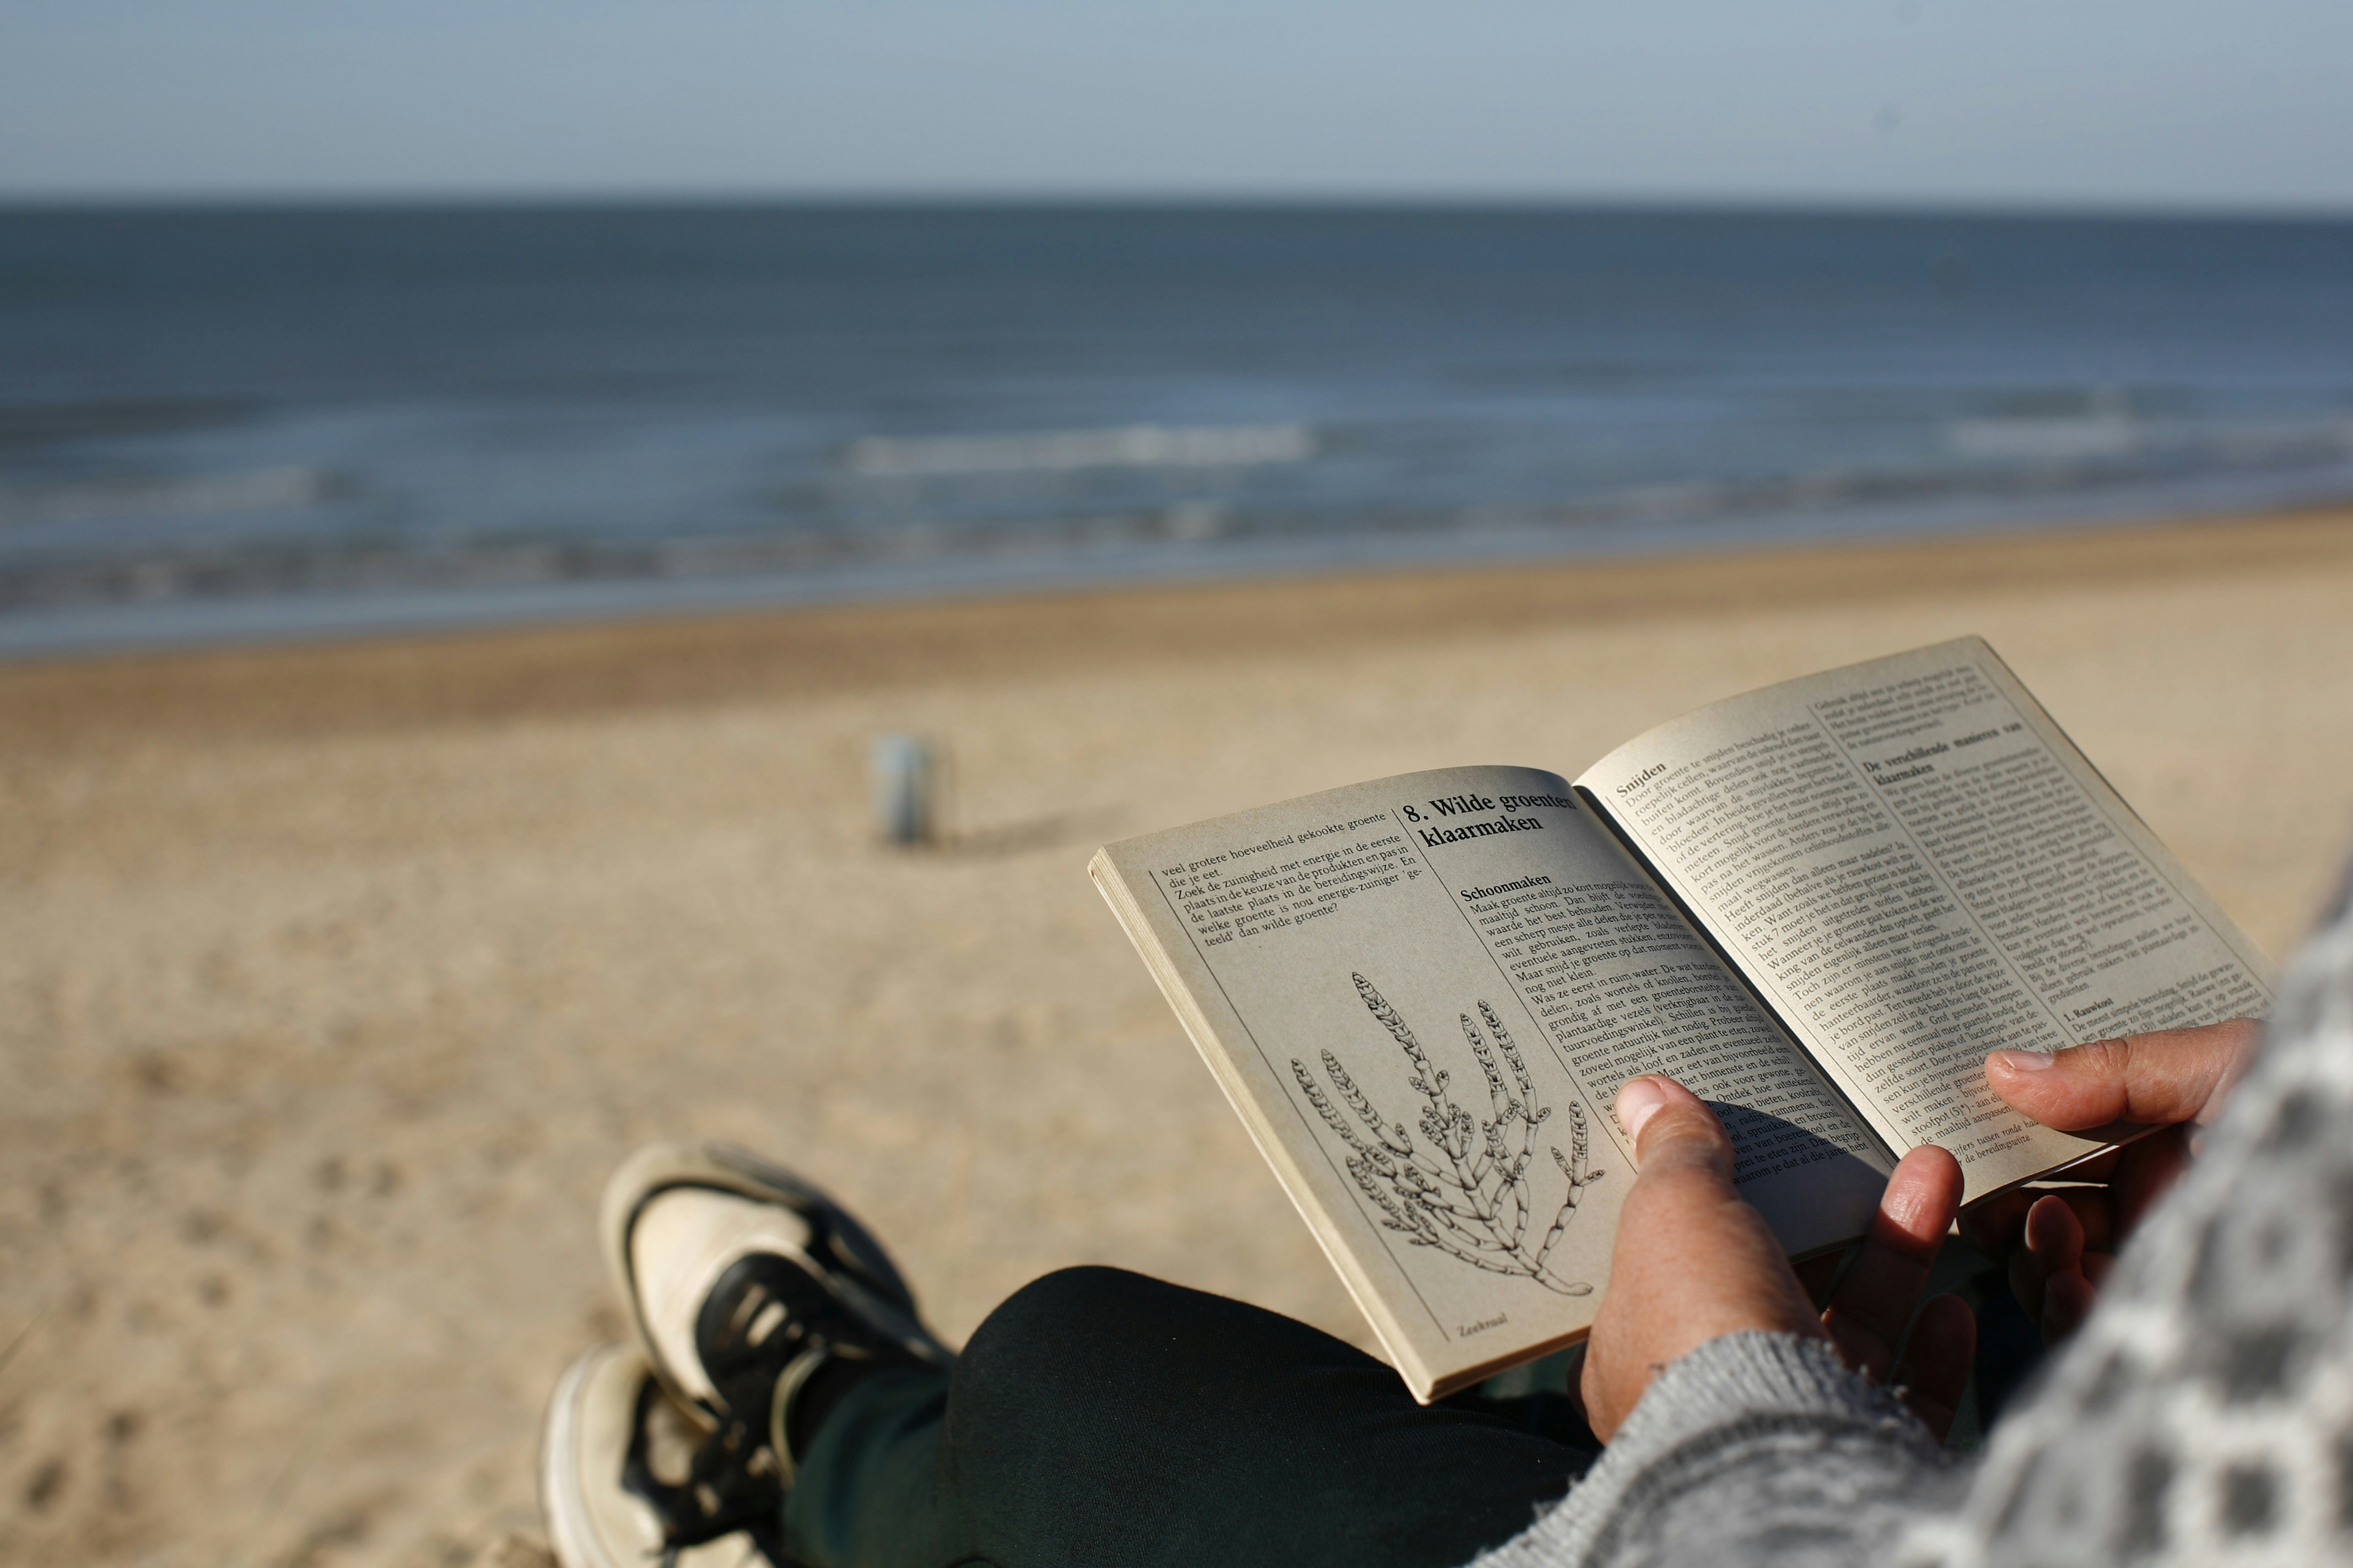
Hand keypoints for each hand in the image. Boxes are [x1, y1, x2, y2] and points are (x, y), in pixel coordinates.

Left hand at [1580, 1075, 1974, 1441]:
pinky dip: (1934, 1351)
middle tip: (1865, 1145)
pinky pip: (1906, 1405)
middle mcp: (1708, 1400)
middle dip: (1832, 1211)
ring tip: (1938, 1171)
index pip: (1669, 1271)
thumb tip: (1644, 1093)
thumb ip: (1676, 1156)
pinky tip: (1957, 1307)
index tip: (1745, 1158)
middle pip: (1775, 1291)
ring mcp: (1789, 1433)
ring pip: (1853, 1335)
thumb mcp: (1675, 1215)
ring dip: (1899, 1251)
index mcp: (1638, 1353)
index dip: (1708, 1210)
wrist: (1787, 1460)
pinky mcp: (1865, 1465)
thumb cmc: (1707, 1334)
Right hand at [1959, 1018, 2262, 1344]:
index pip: (2057, 1151)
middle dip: (2001, 1206)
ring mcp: (2164, 1272)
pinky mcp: (2178, 1327)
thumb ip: (2113, 1070)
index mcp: (2162, 1146)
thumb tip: (2006, 1067)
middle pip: (2042, 1218)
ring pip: (2054, 1278)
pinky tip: (2064, 1273)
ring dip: (2027, 1256)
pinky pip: (2092, 1330)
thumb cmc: (2326, 1116)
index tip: (1966, 1138)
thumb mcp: (2221, 1067)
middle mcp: (2157, 1212)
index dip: (2004, 1147)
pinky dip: (2059, 1305)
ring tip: (2041, 1223)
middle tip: (1987, 1191)